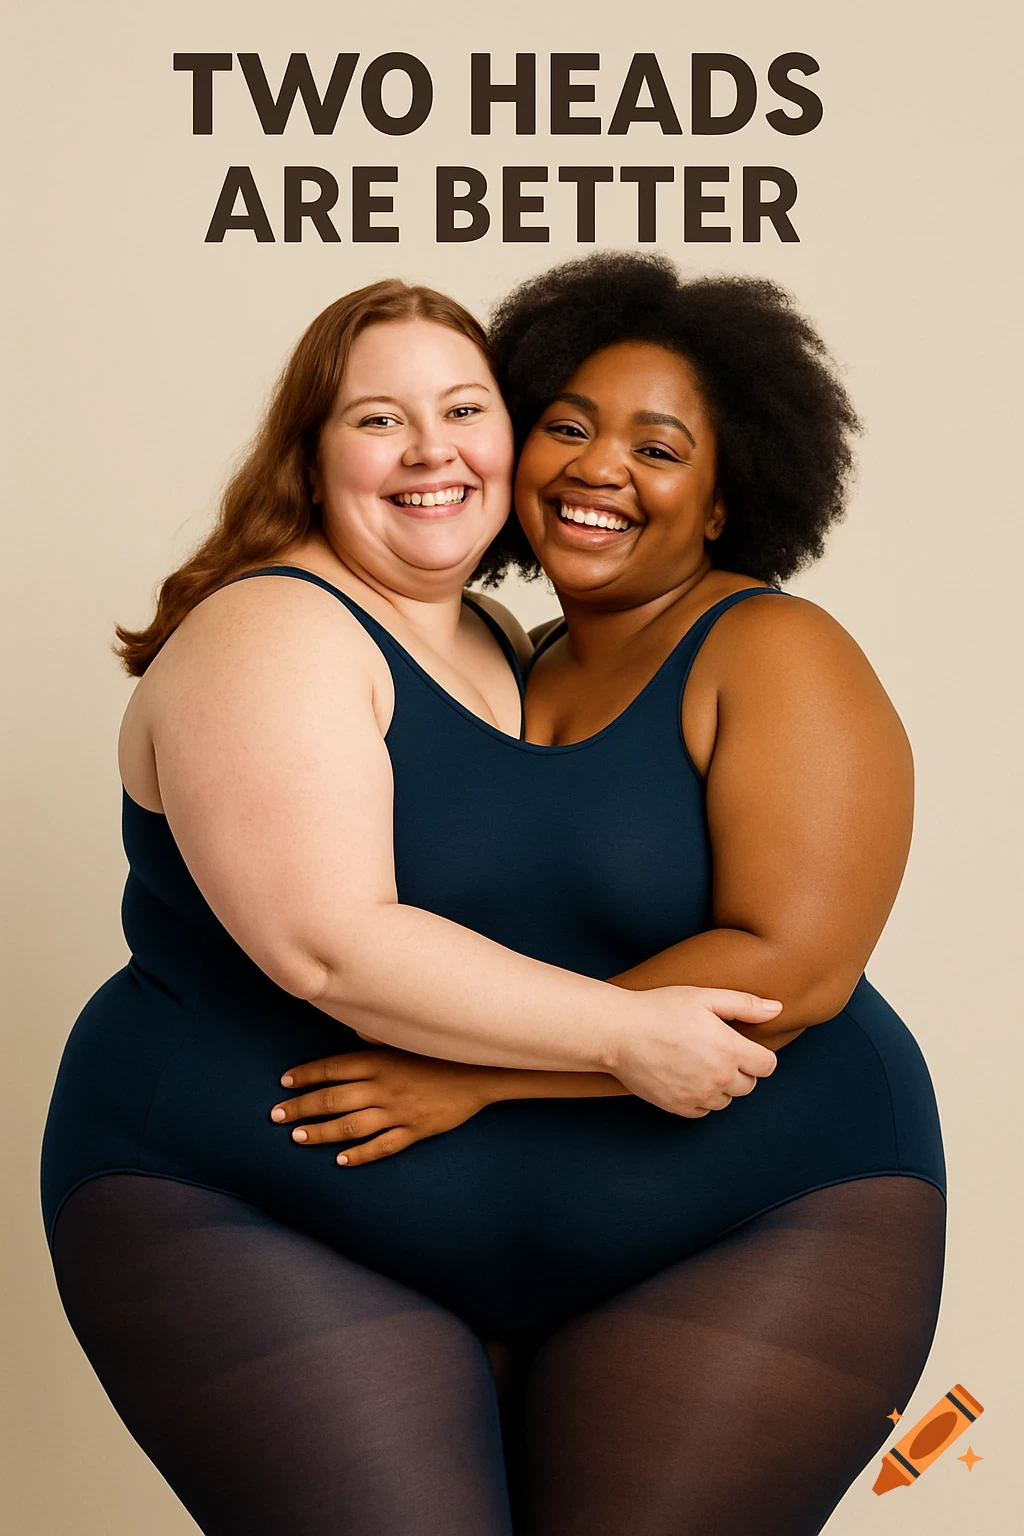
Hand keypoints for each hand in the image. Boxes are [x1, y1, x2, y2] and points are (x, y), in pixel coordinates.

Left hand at [270, 1049, 492, 1165]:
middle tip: (276, 1115)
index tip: (284, 1083)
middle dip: (301, 1107)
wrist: (482, 1072)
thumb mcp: (408, 1037)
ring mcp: (398, 1112)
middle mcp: (383, 1087)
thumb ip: (378, 1036)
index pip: (333, 1068)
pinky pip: (382, 1146)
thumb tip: (353, 1028)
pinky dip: (360, 1155)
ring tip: (297, 1137)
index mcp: (380, 1060)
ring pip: (351, 1127)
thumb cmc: (443, 1051)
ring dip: (321, 1133)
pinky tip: (341, 1160)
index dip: (306, 1076)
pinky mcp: (415, 1131)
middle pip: (333, 1099)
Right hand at [609, 987, 780, 1116]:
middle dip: (739, 1069)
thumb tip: (777, 1009)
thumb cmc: (660, 1009)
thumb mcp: (703, 997)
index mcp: (729, 1049)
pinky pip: (704, 1111)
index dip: (757, 1055)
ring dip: (720, 1085)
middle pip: (749, 1085)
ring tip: (698, 1062)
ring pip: (727, 1100)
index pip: (767, 1066)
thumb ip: (744, 1005)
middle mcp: (718, 1078)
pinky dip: (701, 1098)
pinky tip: (686, 1076)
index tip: (741, 1045)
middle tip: (715, 1050)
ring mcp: (698, 1096)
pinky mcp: (679, 1107)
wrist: (618, 1032)